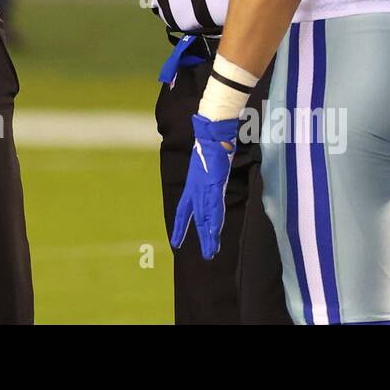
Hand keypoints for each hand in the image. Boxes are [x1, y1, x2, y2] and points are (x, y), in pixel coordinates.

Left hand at [170, 114, 239, 259]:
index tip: (175, 243)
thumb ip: (208, 173)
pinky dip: (214, 220)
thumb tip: (211, 174)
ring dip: (209, 235)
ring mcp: (205, 187)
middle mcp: (196, 190)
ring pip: (206, 216)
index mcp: (192, 186)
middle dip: (201, 238)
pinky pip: (214, 206)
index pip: (183, 212)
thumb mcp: (205, 164)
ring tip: (211, 252)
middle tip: (206, 256)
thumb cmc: (209, 146)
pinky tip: (214, 232)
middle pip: (197, 218)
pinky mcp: (214, 184)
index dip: (179, 227)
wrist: (211, 134)